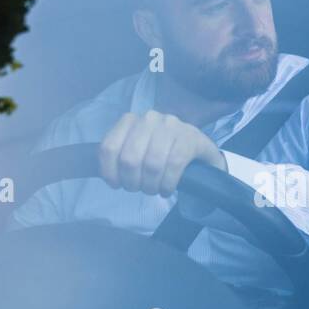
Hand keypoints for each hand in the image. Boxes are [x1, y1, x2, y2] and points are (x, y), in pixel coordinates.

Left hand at [99, 110, 226, 196]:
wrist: (200, 152)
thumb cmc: (163, 153)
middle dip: (132, 182)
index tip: (117, 185)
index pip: (109, 148)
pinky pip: (174, 165)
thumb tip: (108, 176)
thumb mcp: (137, 150)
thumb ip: (119, 157)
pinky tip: (167, 189)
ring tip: (154, 190)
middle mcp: (149, 119)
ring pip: (151, 165)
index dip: (109, 172)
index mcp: (130, 120)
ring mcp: (172, 126)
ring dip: (151, 185)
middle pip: (129, 160)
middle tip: (140, 188)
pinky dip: (168, 184)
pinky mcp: (190, 138)